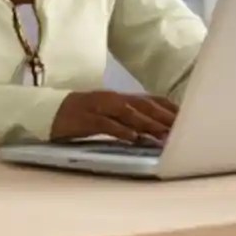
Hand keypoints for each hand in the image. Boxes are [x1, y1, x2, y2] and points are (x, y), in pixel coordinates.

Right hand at [50, 91, 176, 143]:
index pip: (150, 99)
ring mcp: (98, 107)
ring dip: (147, 124)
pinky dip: (121, 131)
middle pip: (143, 105)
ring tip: (163, 135)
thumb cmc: (80, 116)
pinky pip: (106, 124)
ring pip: (128, 113)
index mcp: (119, 97)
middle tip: (182, 128)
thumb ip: (128, 118)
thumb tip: (152, 129)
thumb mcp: (107, 114)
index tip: (188, 117)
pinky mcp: (85, 119)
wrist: (46, 112)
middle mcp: (111, 99)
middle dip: (164, 116)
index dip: (169, 107)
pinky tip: (133, 139)